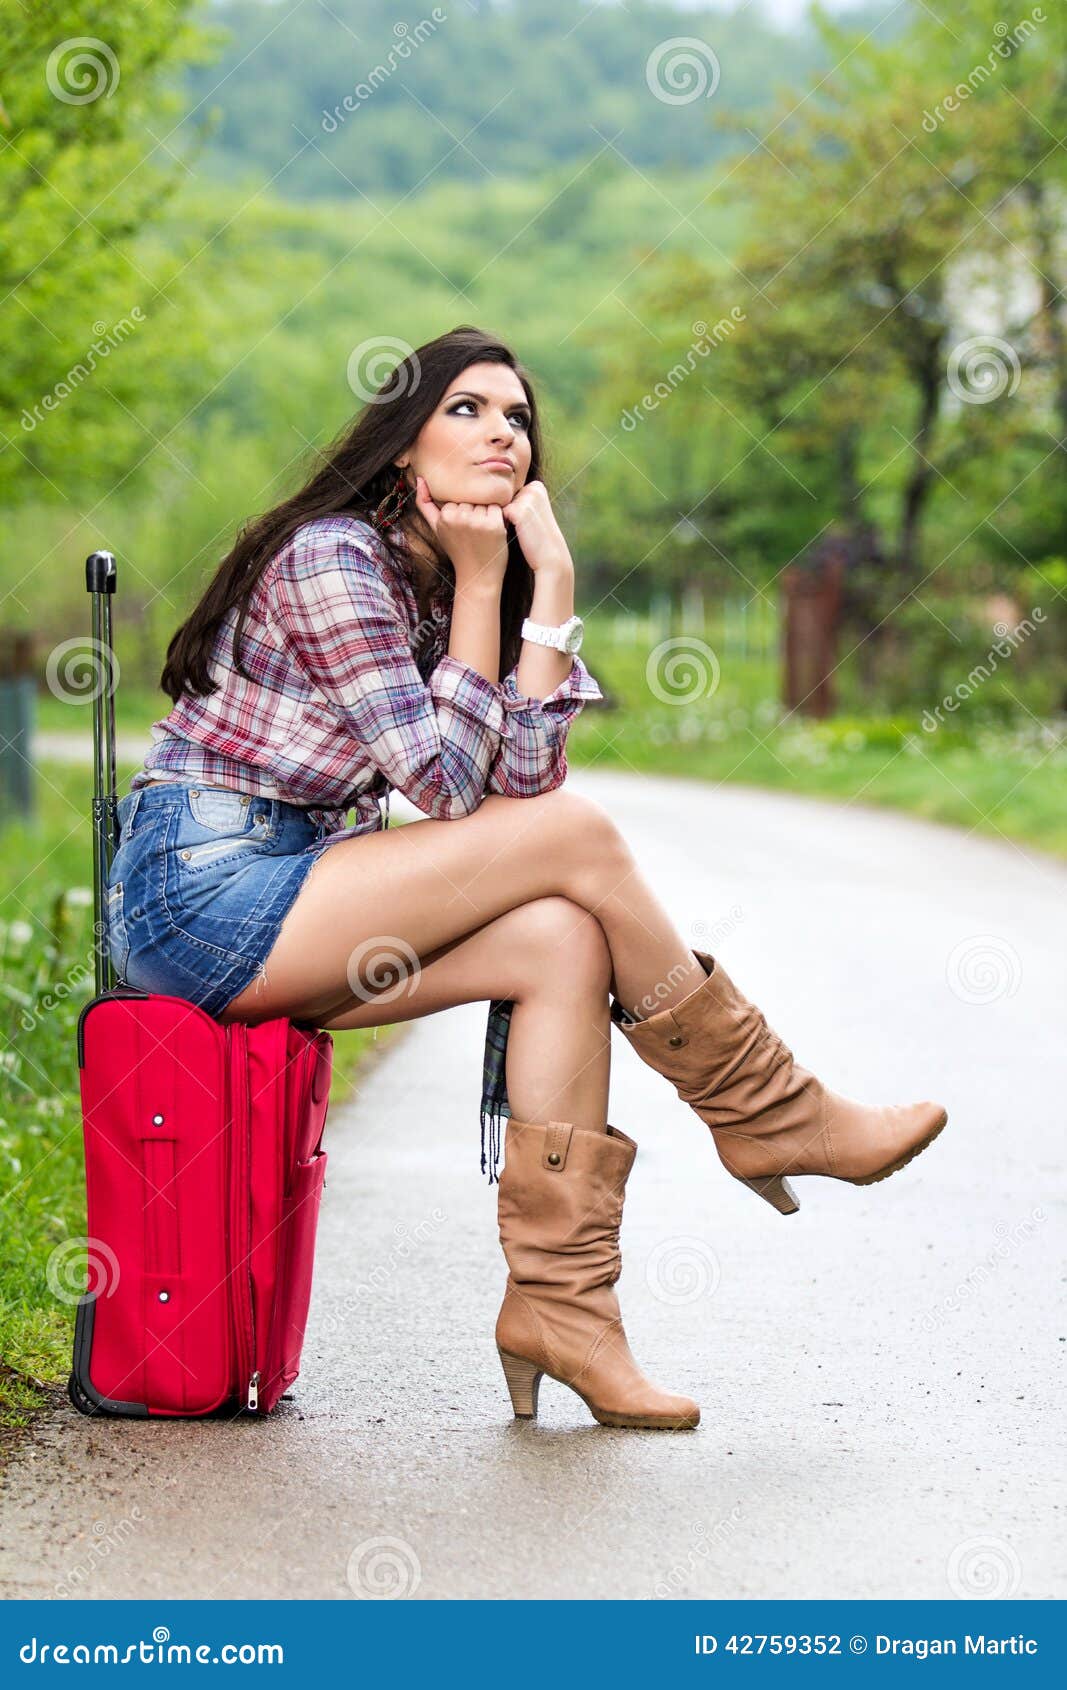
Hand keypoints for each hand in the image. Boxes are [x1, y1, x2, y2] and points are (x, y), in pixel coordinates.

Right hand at [414, 474, 507, 592]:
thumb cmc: (457, 550)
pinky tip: (492, 532)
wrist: (476, 575)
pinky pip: (497, 507)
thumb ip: (425, 504)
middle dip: (474, 511)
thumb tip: (419, 478)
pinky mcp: (493, 525)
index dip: (463, 510)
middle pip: (471, 498)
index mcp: (444, 516)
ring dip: (486, 513)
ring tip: (482, 532)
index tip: (461, 529)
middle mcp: (459, 517)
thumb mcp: (437, 528)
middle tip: (473, 532)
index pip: (458, 496)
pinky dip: (498, 517)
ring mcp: (477, 521)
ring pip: (484, 501)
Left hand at [501, 480, 572, 575]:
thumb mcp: (532, 511)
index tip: (528, 521)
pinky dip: (504, 525)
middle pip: (504, 498)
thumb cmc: (538, 536)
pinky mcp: (519, 510)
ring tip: (522, 530)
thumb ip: (519, 499)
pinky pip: (499, 515)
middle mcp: (533, 487)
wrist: (550, 555)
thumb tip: (496, 496)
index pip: (510, 494)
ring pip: (501, 506)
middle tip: (525, 527)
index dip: (513, 509)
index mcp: (537, 485)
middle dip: (509, 513)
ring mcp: (526, 498)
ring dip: (506, 519)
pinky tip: (518, 533)